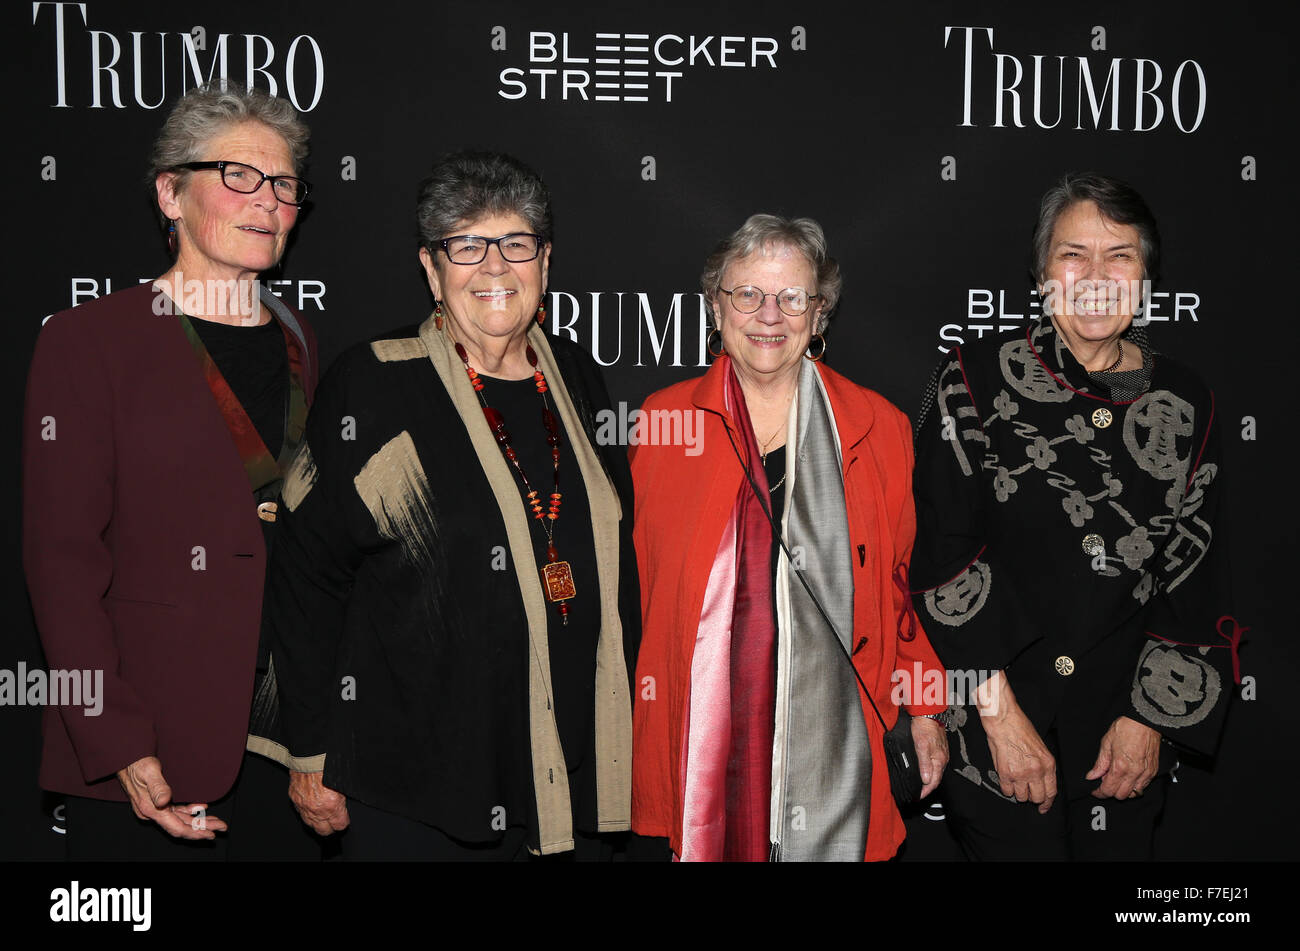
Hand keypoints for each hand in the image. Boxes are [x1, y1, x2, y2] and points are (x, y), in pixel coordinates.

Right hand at [116, 755, 226, 839]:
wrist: (126, 759)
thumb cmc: (137, 763)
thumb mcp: (148, 771)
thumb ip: (158, 787)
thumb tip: (164, 801)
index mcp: (150, 809)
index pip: (176, 827)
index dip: (194, 833)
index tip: (210, 834)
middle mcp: (153, 812)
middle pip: (181, 825)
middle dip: (202, 828)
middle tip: (222, 827)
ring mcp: (155, 808)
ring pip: (181, 819)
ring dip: (198, 821)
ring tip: (216, 821)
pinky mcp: (157, 802)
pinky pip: (176, 811)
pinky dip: (190, 811)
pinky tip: (201, 808)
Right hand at [289, 770, 348, 834]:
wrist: (310, 755)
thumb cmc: (328, 766)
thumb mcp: (342, 783)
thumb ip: (342, 798)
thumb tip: (343, 807)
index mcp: (332, 805)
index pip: (340, 825)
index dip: (343, 822)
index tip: (344, 819)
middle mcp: (317, 809)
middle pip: (324, 831)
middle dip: (330, 827)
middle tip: (334, 821)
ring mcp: (304, 806)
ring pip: (311, 824)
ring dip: (317, 822)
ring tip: (323, 816)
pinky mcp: (295, 799)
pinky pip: (301, 813)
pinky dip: (307, 812)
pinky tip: (312, 807)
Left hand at [910, 716, 948, 798]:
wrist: (928, 714)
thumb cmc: (924, 728)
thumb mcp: (921, 747)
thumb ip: (924, 764)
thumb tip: (926, 780)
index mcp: (939, 760)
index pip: (933, 782)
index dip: (926, 791)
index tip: (918, 797)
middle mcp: (942, 759)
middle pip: (935, 778)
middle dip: (927, 788)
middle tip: (917, 794)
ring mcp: (942, 754)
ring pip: (936, 772)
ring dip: (928, 780)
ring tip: (920, 786)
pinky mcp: (939, 750)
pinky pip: (935, 765)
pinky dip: (929, 771)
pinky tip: (924, 772)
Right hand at [976, 671, 1056, 813]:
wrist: (1004, 721)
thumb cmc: (1021, 729)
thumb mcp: (1040, 747)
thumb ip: (1042, 766)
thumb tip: (1040, 782)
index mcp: (1048, 764)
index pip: (1051, 792)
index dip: (1047, 802)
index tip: (1043, 807)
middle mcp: (1036, 771)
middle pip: (1037, 797)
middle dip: (1031, 797)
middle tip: (1026, 792)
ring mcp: (1021, 774)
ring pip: (1021, 797)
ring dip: (1018, 792)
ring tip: (1014, 781)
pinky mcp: (1005, 774)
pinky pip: (1007, 791)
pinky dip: (1006, 787)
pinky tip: (1006, 779)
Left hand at [1086, 716, 1160, 799]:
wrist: (1144, 721)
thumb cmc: (1126, 728)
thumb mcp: (1106, 743)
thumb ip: (1100, 763)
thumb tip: (1092, 775)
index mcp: (1120, 766)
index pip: (1108, 790)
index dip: (1100, 793)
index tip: (1096, 791)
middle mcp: (1134, 773)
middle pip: (1121, 795)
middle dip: (1111, 791)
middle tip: (1106, 782)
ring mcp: (1146, 773)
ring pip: (1134, 793)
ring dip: (1124, 790)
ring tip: (1118, 778)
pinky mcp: (1153, 771)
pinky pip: (1144, 786)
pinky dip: (1135, 785)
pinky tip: (1129, 775)